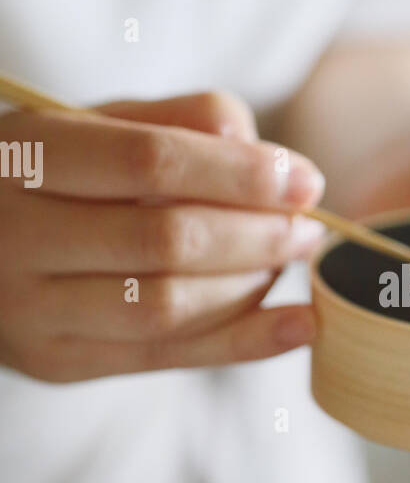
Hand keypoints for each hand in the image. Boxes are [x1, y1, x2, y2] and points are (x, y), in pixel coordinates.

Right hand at [0, 91, 323, 381]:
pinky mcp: (57, 361)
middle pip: (165, 240)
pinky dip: (243, 343)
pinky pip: (165, 356)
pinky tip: (299, 326)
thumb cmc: (47, 175)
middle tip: (309, 226)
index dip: (238, 174)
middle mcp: (15, 237)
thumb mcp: (91, 125)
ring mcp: (31, 310)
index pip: (149, 162)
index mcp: (23, 158)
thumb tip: (260, 149)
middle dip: (257, 235)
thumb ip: (174, 120)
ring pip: (168, 307)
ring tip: (288, 260)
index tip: (304, 180)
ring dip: (251, 286)